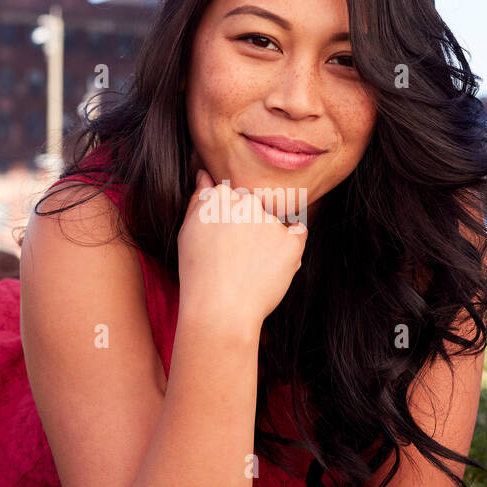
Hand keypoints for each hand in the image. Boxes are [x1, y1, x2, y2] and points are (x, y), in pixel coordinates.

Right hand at [177, 169, 308, 332]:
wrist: (220, 311)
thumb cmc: (199, 275)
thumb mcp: (188, 232)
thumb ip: (199, 199)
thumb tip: (205, 175)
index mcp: (220, 197)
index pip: (233, 197)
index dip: (229, 221)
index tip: (224, 243)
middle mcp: (246, 202)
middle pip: (254, 208)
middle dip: (249, 226)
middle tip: (236, 258)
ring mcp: (270, 221)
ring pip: (274, 223)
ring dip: (268, 239)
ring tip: (250, 268)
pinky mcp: (291, 241)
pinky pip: (298, 234)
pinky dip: (290, 247)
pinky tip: (272, 265)